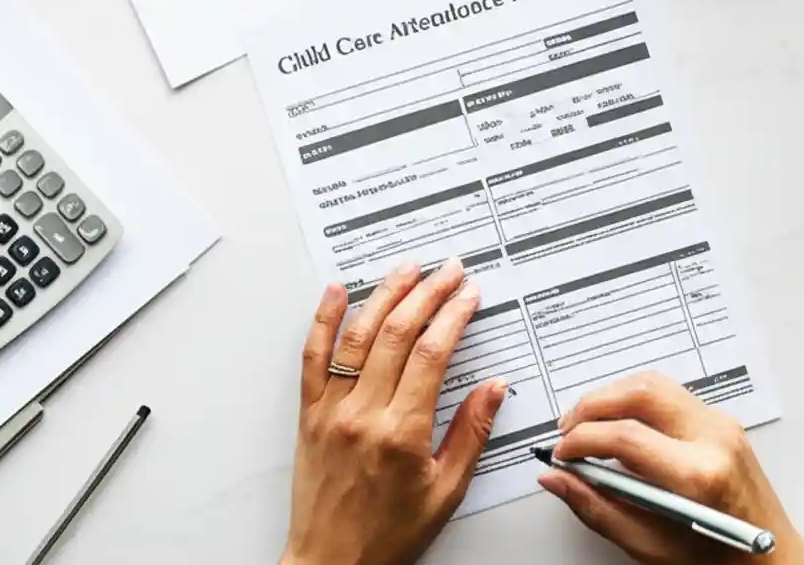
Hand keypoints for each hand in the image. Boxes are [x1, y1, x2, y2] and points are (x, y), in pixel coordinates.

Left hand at [281, 259, 508, 564]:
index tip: (468, 295)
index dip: (453, 316)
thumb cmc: (387, 535)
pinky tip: (336, 292)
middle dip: (426, 294)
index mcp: (401, 433)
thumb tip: (494, 388)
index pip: (430, 355)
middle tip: (447, 271)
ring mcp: (331, 410)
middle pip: (396, 334)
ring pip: (357, 336)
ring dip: (384, 295)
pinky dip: (324, 320)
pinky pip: (313, 358)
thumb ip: (470, 434)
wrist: (330, 564)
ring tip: (406, 269)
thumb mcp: (445, 492)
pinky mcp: (309, 414)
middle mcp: (362, 414)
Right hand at [539, 372, 803, 564]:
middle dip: (593, 404)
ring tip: (587, 424)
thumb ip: (596, 508)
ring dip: (613, 397)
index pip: (626, 437)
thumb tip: (556, 479)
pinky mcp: (721, 422)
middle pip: (641, 393)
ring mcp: (722, 425)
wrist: (772, 561)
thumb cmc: (718, 561)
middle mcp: (715, 439)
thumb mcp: (649, 545)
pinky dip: (635, 403)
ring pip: (654, 384)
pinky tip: (619, 426)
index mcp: (699, 476)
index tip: (562, 454)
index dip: (582, 440)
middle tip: (568, 430)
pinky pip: (670, 395)